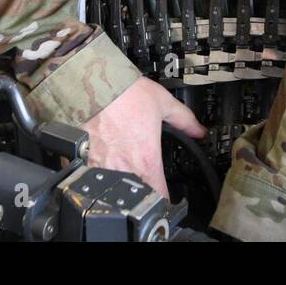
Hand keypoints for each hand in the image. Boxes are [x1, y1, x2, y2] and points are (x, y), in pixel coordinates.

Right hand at [81, 77, 205, 198]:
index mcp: (146, 158)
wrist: (95, 83)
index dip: (166, 201)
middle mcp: (124, 167)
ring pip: (114, 187)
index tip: (167, 200)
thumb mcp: (163, 103)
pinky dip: (100, 174)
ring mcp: (102, 165)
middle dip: (144, 193)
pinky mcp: (85, 158)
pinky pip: (94, 175)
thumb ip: (184, 120)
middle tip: (148, 185)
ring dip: (122, 184)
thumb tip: (200, 130)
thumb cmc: (126, 93)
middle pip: (137, 194)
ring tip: (127, 174)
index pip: (159, 195)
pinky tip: (105, 163)